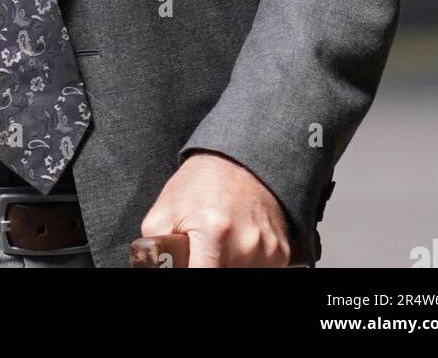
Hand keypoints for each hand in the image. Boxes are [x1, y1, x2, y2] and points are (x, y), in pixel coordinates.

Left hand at [140, 149, 290, 267]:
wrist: (239, 161)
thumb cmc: (199, 185)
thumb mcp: (163, 211)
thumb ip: (155, 248)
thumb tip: (159, 267)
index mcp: (213, 232)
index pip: (200, 276)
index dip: (191, 270)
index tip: (189, 262)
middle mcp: (245, 243)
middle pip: (222, 274)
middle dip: (208, 265)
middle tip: (202, 249)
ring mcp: (266, 249)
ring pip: (241, 274)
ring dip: (229, 264)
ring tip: (221, 244)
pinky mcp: (281, 253)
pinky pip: (260, 269)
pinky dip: (246, 263)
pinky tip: (238, 244)